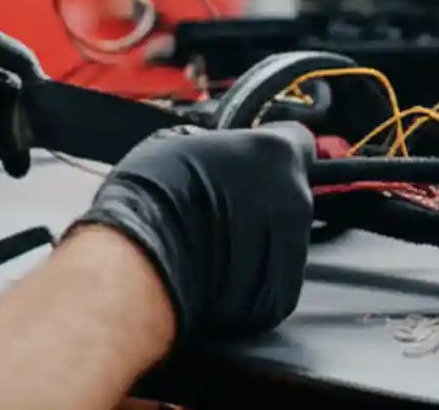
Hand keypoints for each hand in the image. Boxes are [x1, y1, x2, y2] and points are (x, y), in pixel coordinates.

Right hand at [69, 123, 315, 339]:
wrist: (139, 267)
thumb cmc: (151, 197)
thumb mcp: (176, 144)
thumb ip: (216, 146)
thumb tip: (215, 149)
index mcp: (275, 154)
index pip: (299, 141)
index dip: (272, 153)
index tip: (254, 161)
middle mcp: (296, 199)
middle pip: (289, 195)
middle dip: (262, 201)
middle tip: (219, 209)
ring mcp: (293, 251)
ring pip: (282, 241)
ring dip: (257, 242)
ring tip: (212, 247)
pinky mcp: (278, 298)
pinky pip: (269, 282)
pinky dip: (248, 281)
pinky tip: (214, 277)